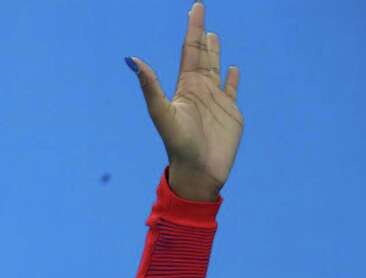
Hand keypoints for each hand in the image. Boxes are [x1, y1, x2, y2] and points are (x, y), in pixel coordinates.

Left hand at [129, 2, 243, 200]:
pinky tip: (233, 68)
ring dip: (214, 52)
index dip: (192, 29)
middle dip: (200, 33)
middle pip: (201, 55)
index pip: (189, 51)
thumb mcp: (162, 114)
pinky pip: (232, 90)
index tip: (195, 7)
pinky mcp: (230, 113)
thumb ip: (150, 87)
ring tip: (213, 35)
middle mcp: (200, 91)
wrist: (198, 173)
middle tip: (200, 10)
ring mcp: (216, 101)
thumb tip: (132, 59)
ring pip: (215, 69)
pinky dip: (233, 78)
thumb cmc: (179, 146)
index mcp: (185, 88)